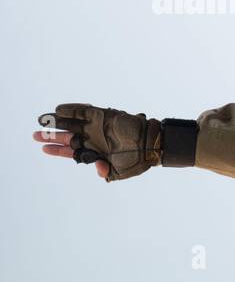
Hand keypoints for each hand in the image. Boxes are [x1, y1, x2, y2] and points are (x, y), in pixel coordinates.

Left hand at [32, 104, 162, 181]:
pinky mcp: (102, 116)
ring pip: (71, 123)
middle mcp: (93, 139)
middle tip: (35, 135)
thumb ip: (106, 172)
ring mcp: (96, 127)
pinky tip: (58, 110)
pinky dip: (71, 110)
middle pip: (67, 136)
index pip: (71, 151)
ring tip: (41, 120)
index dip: (57, 150)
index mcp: (95, 153)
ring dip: (56, 121)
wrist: (151, 143)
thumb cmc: (138, 159)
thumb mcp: (120, 171)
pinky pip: (83, 111)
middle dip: (51, 136)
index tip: (43, 149)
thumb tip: (97, 169)